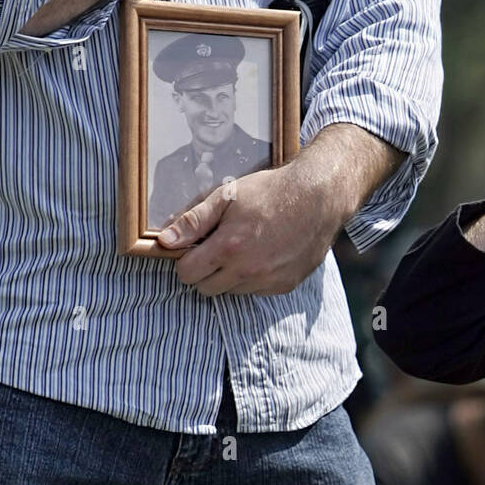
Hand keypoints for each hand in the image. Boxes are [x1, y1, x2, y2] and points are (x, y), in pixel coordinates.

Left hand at [157, 161, 344, 296]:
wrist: (318, 198)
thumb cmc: (270, 192)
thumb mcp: (227, 197)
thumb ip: (194, 221)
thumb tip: (166, 241)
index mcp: (228, 248)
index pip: (187, 275)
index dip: (186, 262)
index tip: (194, 249)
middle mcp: (247, 271)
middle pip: (206, 289)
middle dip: (205, 272)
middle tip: (217, 248)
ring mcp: (266, 282)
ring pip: (232, 291)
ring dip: (230, 276)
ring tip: (244, 248)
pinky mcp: (284, 286)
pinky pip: (256, 291)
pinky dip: (253, 278)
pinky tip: (263, 254)